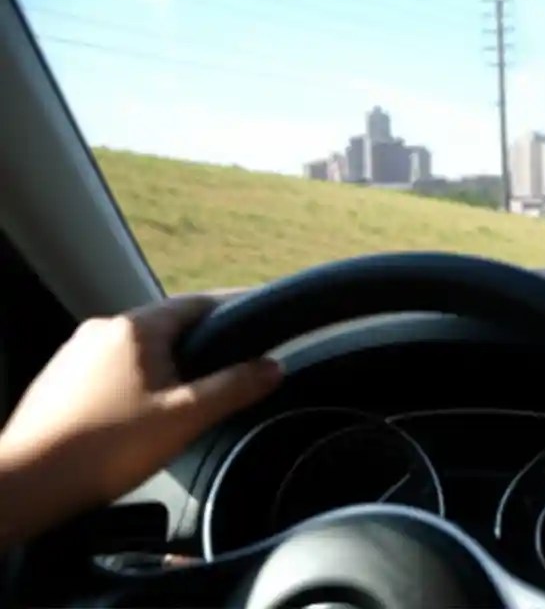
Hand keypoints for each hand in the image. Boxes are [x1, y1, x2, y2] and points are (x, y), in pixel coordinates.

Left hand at [0, 295, 281, 509]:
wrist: (26, 484)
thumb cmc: (107, 448)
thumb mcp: (186, 418)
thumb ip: (235, 388)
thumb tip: (274, 366)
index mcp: (136, 328)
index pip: (198, 303)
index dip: (235, 308)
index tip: (262, 313)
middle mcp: (102, 330)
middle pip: (168, 327)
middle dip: (201, 345)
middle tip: (233, 366)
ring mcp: (75, 354)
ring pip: (139, 350)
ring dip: (167, 366)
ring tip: (190, 398)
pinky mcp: (59, 381)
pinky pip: (112, 370)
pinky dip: (137, 383)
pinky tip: (144, 414)